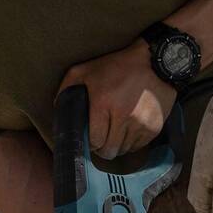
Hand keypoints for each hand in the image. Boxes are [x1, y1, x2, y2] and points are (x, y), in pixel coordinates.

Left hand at [57, 42, 175, 157]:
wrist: (154, 62)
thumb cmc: (117, 66)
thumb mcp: (85, 70)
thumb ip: (67, 90)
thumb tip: (58, 111)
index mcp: (103, 103)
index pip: (95, 141)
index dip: (90, 142)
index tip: (91, 137)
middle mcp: (124, 116)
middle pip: (109, 150)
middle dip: (102, 147)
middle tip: (102, 138)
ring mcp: (141, 123)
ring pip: (123, 150)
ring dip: (117, 144)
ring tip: (116, 131)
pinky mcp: (154, 127)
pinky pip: (138, 147)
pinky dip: (131, 142)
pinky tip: (129, 129)